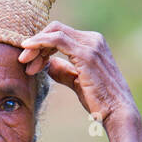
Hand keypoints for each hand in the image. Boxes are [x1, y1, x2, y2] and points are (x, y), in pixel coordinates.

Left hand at [18, 22, 138, 127]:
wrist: (117, 112)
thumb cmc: (100, 101)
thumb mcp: (77, 82)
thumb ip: (63, 71)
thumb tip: (47, 64)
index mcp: (93, 43)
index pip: (60, 34)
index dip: (42, 44)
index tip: (29, 62)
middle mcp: (93, 39)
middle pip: (55, 29)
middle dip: (36, 43)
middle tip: (23, 60)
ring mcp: (91, 44)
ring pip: (54, 31)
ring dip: (36, 45)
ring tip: (25, 62)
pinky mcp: (86, 53)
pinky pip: (56, 40)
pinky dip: (40, 43)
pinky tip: (28, 50)